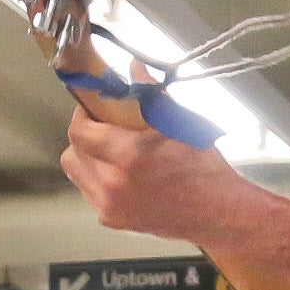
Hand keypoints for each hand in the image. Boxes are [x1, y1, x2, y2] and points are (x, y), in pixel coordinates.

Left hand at [60, 105, 272, 249]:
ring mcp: (110, 206)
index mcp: (129, 156)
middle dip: (85, 137)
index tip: (94, 108)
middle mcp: (113, 184)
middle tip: (104, 128)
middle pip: (72, 154)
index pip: (79, 132)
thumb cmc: (203, 168)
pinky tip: (122, 175)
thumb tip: (133, 69)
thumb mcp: (180, 123)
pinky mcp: (113, 220)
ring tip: (113, 153)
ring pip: (77, 174)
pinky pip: (90, 193)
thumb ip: (150, 95)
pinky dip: (99, 181)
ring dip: (89, 159)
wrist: (217, 212)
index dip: (83, 115)